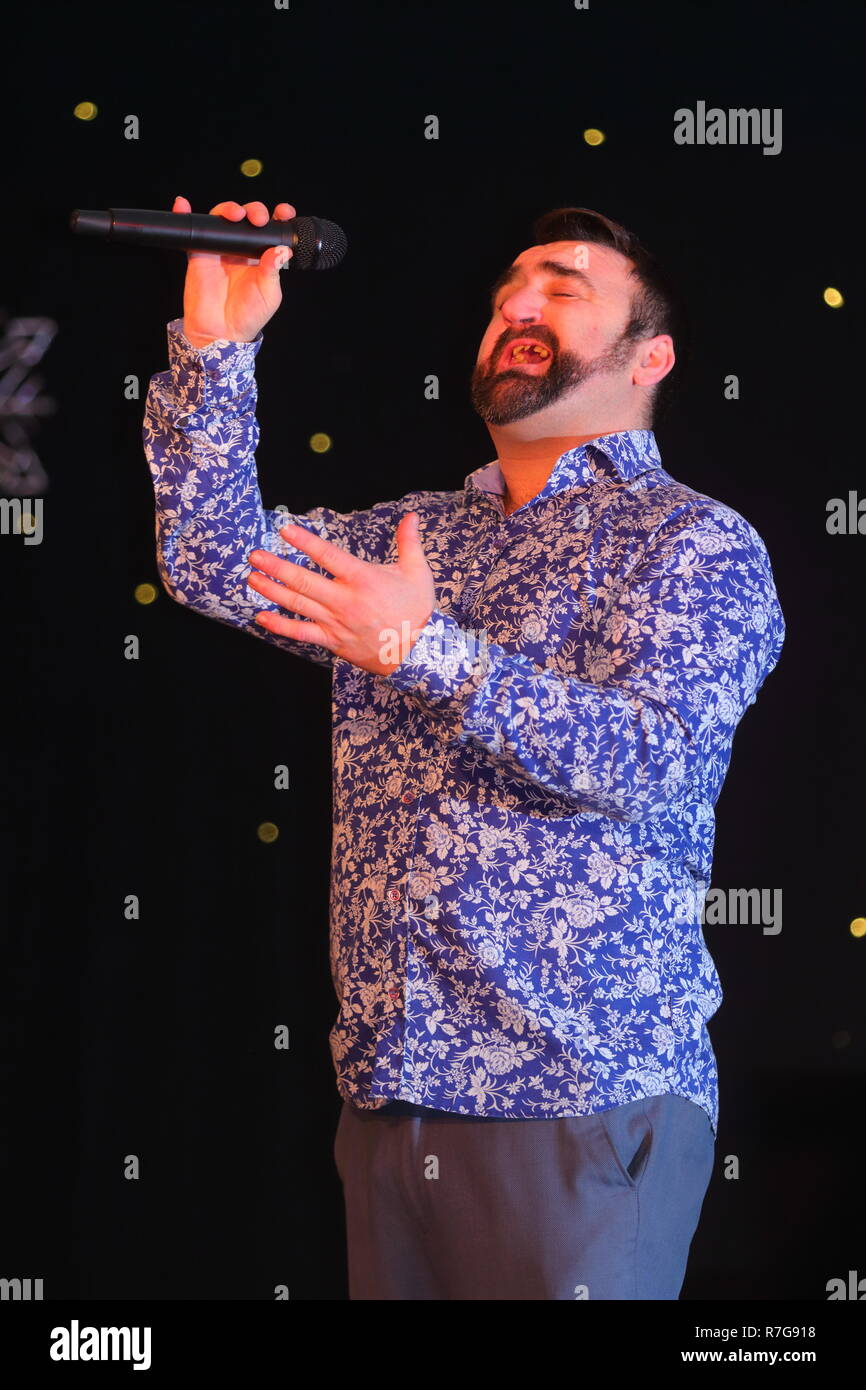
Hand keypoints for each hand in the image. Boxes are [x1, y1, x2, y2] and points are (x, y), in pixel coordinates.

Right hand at [172, 194, 295, 345]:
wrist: (221, 332)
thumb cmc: (248, 316)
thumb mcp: (268, 294)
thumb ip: (272, 270)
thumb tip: (281, 250)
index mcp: (262, 256)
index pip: (271, 229)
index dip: (278, 216)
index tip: (284, 212)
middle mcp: (242, 249)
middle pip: (247, 218)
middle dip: (254, 211)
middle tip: (257, 219)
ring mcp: (220, 249)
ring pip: (223, 219)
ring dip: (228, 209)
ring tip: (233, 214)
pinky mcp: (199, 253)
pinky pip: (194, 231)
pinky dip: (185, 214)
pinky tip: (182, 205)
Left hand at [246, 514, 435, 675]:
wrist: (417, 653)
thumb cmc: (416, 610)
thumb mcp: (417, 572)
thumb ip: (409, 542)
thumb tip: (411, 515)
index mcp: (363, 579)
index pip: (327, 555)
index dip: (305, 542)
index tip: (285, 530)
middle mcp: (345, 600)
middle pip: (303, 580)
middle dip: (276, 566)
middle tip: (255, 555)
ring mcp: (336, 622)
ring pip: (297, 604)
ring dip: (272, 590)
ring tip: (252, 578)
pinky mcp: (332, 640)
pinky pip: (301, 633)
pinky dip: (280, 626)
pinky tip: (261, 616)